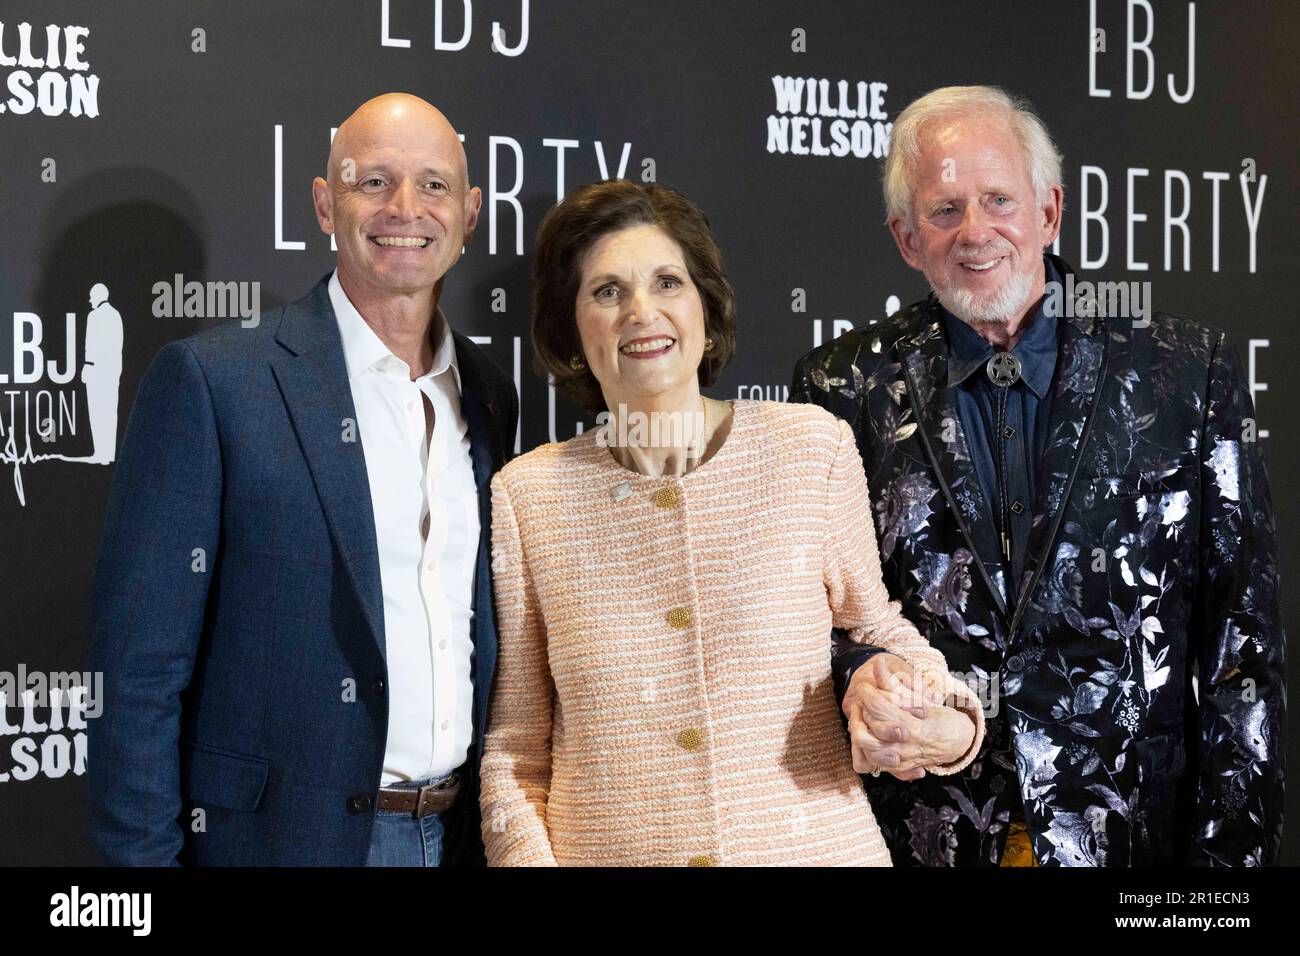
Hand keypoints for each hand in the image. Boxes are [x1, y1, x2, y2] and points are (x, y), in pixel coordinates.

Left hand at [843, 654, 970, 780]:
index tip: (865, 686)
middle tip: (866, 702)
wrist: (959, 743)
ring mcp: (900, 760)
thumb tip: (878, 663)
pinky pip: (869, 762)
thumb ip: (895, 683)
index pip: (880, 707)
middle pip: (870, 727)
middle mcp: (906, 747)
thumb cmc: (940, 718)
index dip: (868, 693)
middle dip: (865, 710)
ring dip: (859, 729)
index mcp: (914, 727)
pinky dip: (864, 747)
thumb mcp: (922, 699)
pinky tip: (870, 732)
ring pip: (865, 746)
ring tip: (863, 717)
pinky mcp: (896, 768)